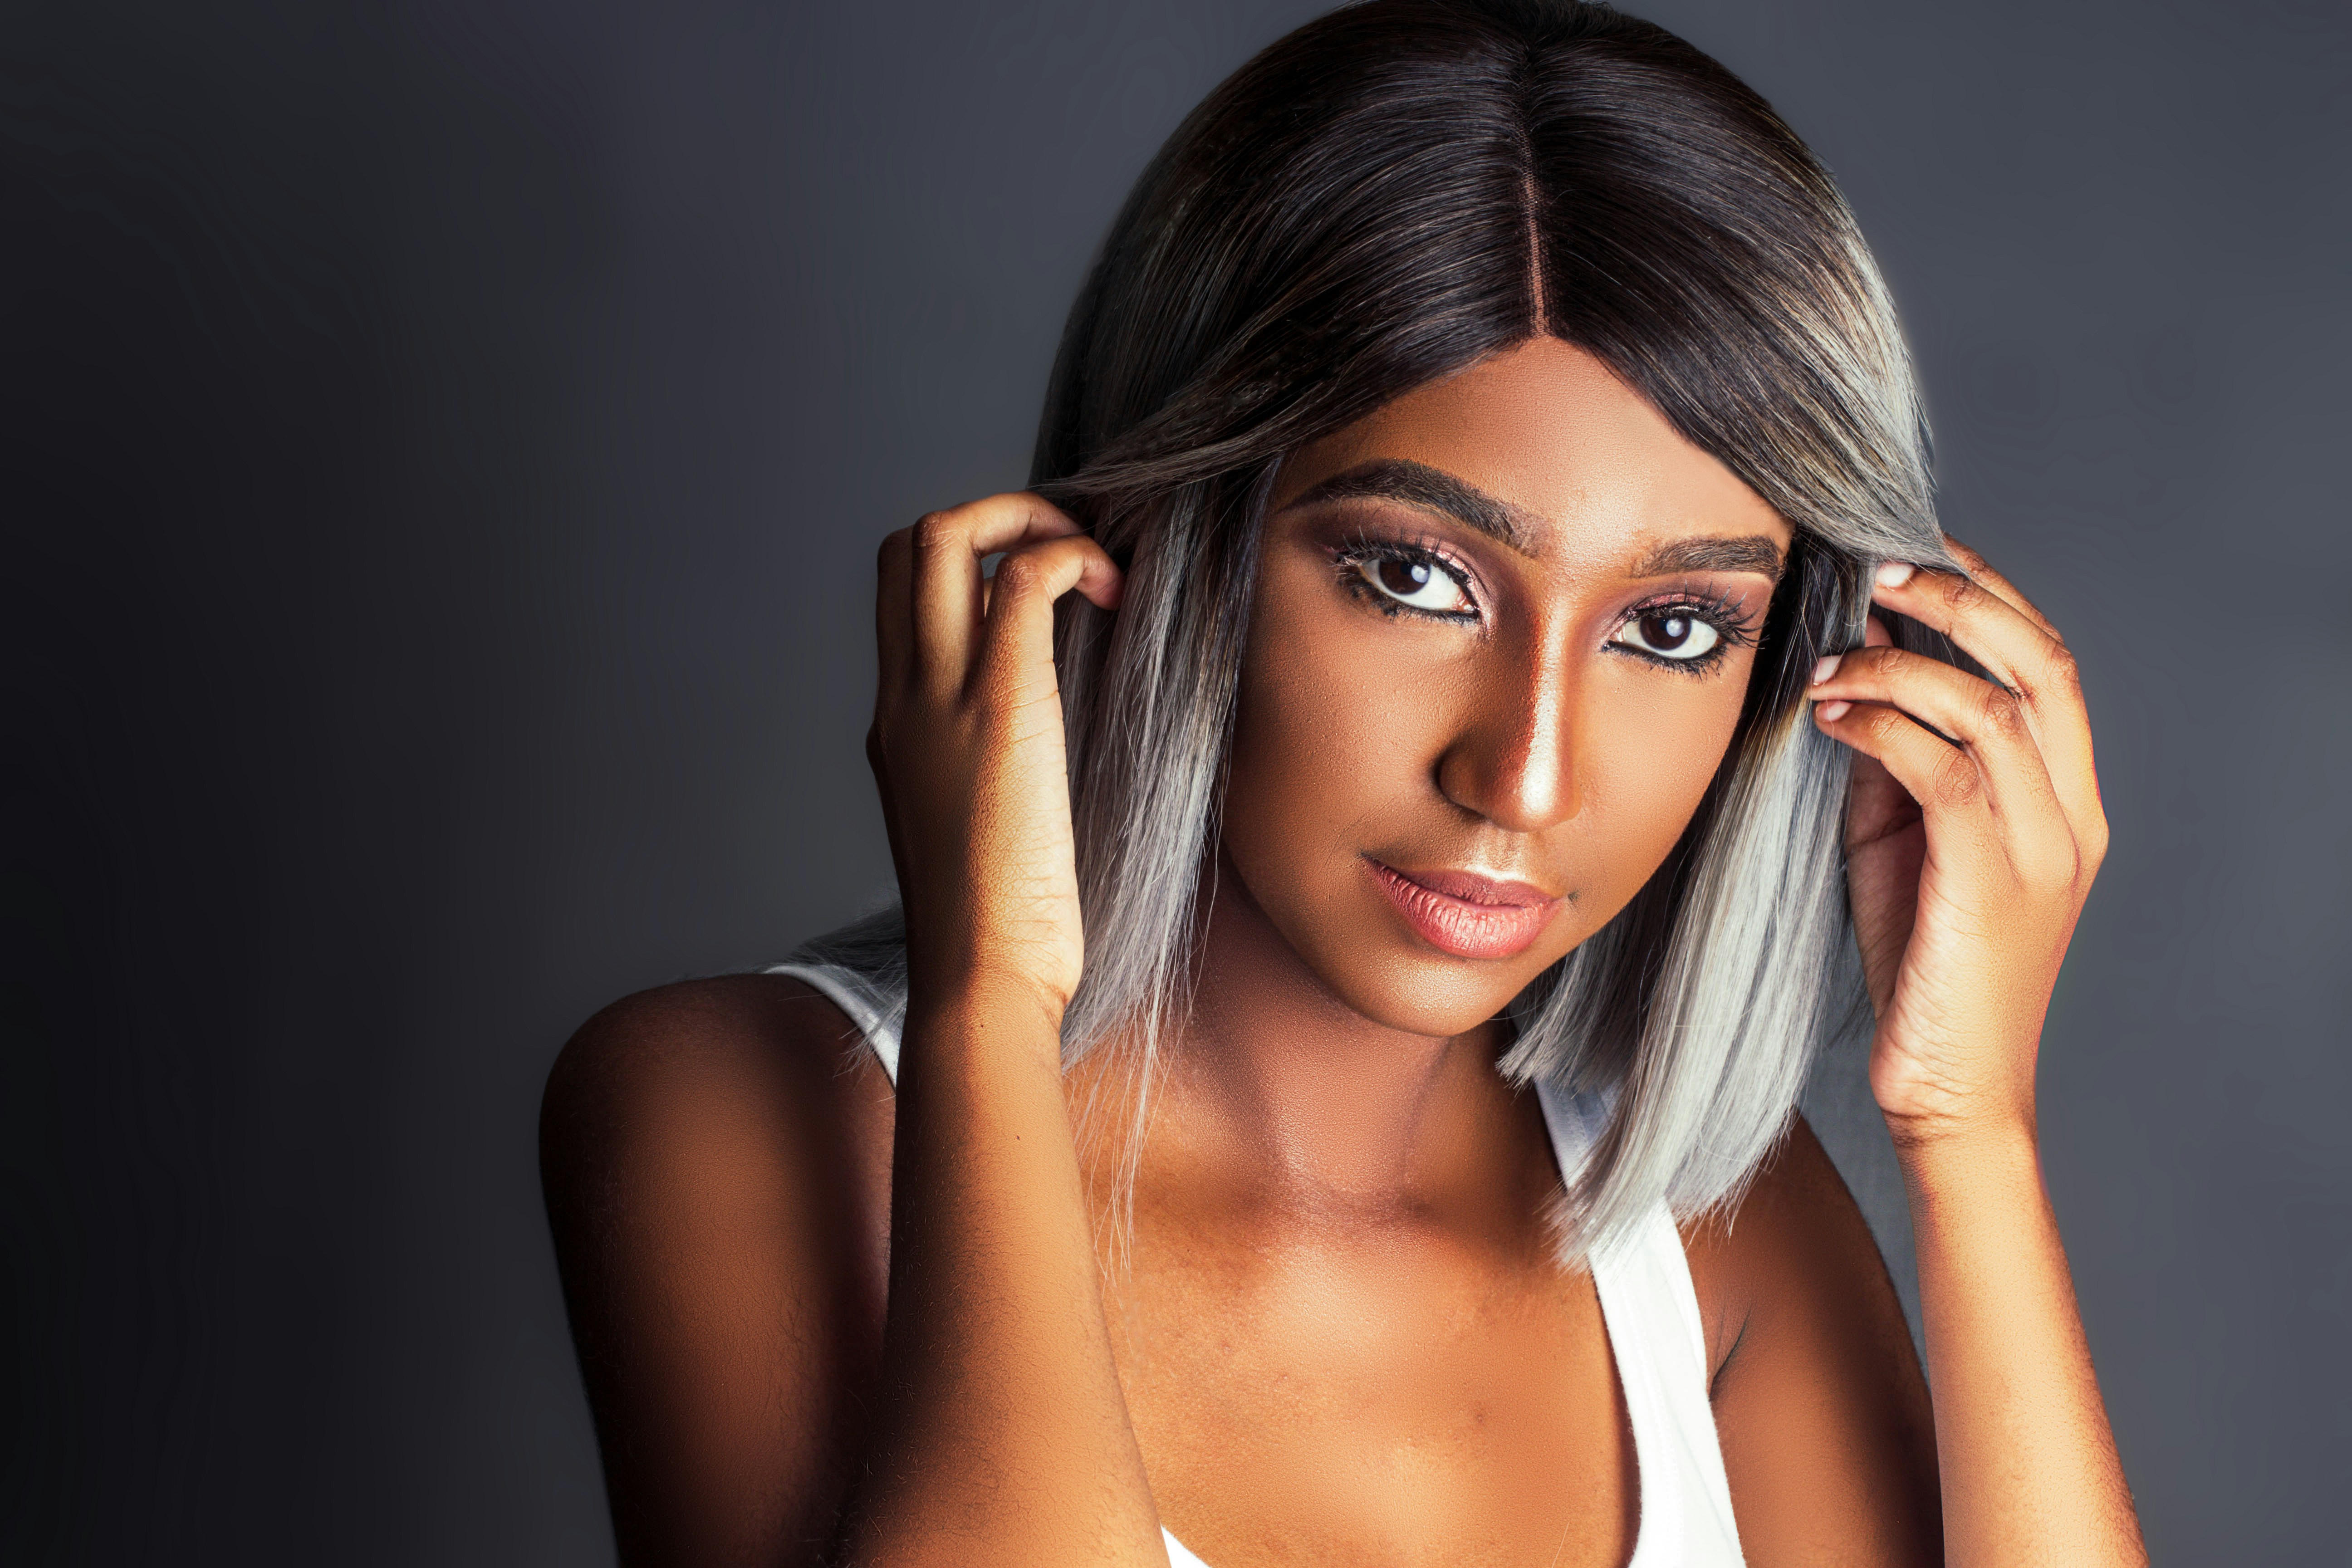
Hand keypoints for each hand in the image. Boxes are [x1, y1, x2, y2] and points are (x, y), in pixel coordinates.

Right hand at [868, 494, 1121, 1027]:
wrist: (982, 981)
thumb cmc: (1000, 927)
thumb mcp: (977, 825)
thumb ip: (989, 764)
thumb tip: (1042, 740)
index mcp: (897, 721)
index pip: (904, 592)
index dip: (972, 559)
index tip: (1045, 590)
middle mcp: (905, 695)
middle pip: (911, 543)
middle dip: (995, 515)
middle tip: (1071, 554)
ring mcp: (942, 697)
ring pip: (947, 535)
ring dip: (1031, 519)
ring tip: (1096, 566)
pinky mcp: (1000, 707)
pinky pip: (1021, 579)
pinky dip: (1067, 556)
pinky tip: (1112, 594)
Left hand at [1807, 540, 2107, 1143]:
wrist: (1949, 1088)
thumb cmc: (1920, 963)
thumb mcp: (1907, 841)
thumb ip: (1901, 762)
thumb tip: (1854, 678)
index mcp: (2068, 800)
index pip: (2049, 663)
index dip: (1987, 595)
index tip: (1913, 554)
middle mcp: (2073, 813)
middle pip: (2040, 661)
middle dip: (1957, 601)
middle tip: (1875, 574)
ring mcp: (2043, 847)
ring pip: (1989, 706)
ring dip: (1896, 667)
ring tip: (1826, 665)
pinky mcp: (1993, 880)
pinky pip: (1945, 769)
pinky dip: (1880, 728)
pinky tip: (1829, 719)